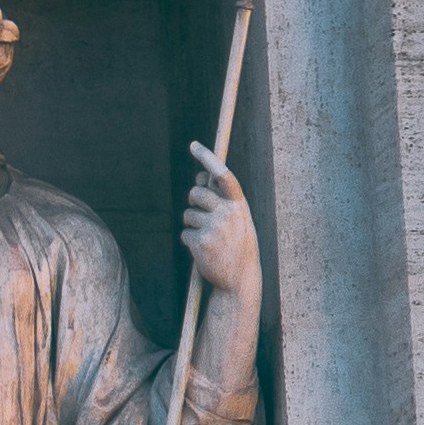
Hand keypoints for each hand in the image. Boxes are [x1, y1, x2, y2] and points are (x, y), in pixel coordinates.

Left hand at [175, 141, 257, 308]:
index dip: (208, 159)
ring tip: (210, 239)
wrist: (239, 278)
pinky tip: (204, 250)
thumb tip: (199, 179)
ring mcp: (214, 227)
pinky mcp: (200, 242)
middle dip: (194, 201)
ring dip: (193, 225)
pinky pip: (184, 233)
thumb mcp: (237, 219)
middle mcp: (228, 213)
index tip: (194, 145)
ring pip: (187, 214)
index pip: (223, 175)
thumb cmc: (237, 244)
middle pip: (195, 193)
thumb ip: (221, 199)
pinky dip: (190, 241)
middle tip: (205, 217)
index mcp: (239, 205)